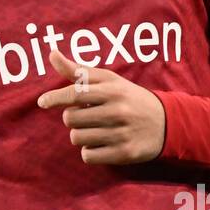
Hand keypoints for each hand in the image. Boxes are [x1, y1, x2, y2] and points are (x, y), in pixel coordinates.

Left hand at [36, 49, 165, 164]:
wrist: (167, 122)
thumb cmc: (128, 98)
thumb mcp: (108, 80)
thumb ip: (78, 70)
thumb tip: (51, 53)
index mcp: (111, 90)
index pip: (75, 94)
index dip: (54, 98)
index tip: (42, 102)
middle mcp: (116, 111)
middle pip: (70, 119)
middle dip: (73, 118)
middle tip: (87, 115)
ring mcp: (121, 133)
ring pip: (77, 138)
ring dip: (80, 135)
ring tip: (96, 129)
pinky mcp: (124, 154)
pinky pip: (88, 156)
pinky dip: (89, 151)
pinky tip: (101, 143)